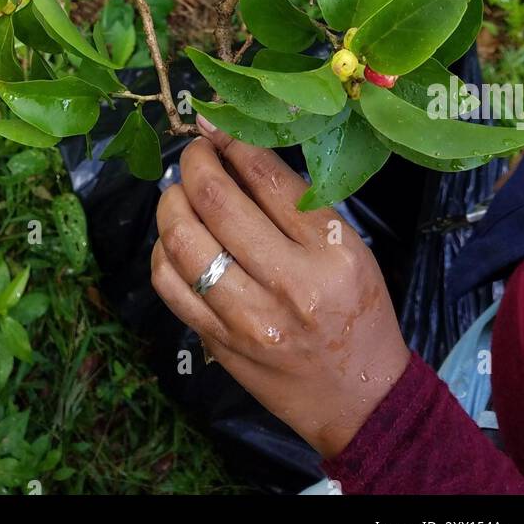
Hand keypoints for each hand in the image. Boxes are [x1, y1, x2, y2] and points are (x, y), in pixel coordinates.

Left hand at [151, 120, 409, 458]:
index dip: (232, 140)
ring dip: (170, 203)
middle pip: (216, 201)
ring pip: (183, 242)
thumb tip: (237, 153)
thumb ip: (297, 205)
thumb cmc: (359, 312)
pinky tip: (174, 241)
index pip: (267, 177)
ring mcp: (248, 319)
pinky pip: (171, 286)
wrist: (360, 398)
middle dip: (195, 163)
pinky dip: (163, 252)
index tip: (217, 125)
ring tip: (178, 192)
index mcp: (329, 251)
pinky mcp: (220, 344)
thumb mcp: (349, 248)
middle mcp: (288, 284)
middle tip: (194, 153)